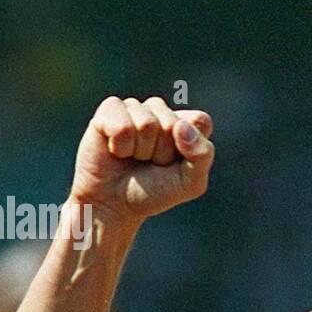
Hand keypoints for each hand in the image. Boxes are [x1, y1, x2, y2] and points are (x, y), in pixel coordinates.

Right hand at [69, 96, 215, 223]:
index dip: (190, 146)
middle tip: (150, 163)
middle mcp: (161, 110)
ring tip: (133, 157)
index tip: (176, 163)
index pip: (200, 121)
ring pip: (147, 124)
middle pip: (172, 124)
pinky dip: (120, 146)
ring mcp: (135, 107)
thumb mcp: (190, 183)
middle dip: (162, 152)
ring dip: (140, 150)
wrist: (115, 204)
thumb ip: (202, 155)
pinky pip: (122, 126)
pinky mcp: (110, 109)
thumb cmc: (154, 191)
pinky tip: (116, 150)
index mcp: (186, 123)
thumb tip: (181, 126)